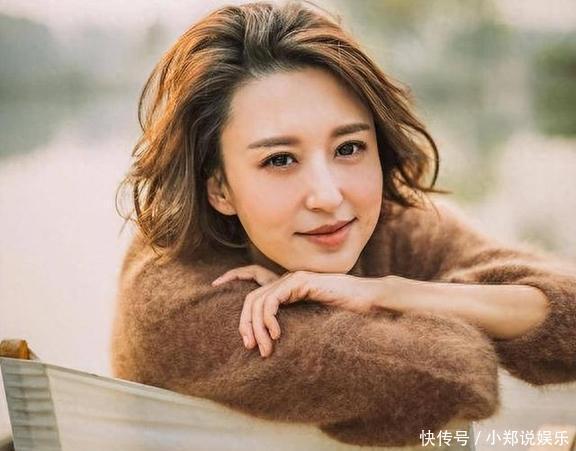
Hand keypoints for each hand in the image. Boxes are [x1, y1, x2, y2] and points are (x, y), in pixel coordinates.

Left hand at [214, 266, 387, 357]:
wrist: (367, 302)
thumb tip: (269, 341)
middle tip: (248, 346)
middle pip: (250, 297)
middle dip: (244, 323)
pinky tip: (275, 334)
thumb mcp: (309, 321)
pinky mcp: (301, 283)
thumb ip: (291, 322)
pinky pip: (273, 299)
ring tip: (264, 348)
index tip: (215, 285)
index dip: (232, 277)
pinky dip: (269, 319)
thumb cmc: (342, 314)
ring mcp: (293, 280)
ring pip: (258, 301)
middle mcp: (287, 280)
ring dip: (256, 327)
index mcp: (287, 286)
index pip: (251, 276)